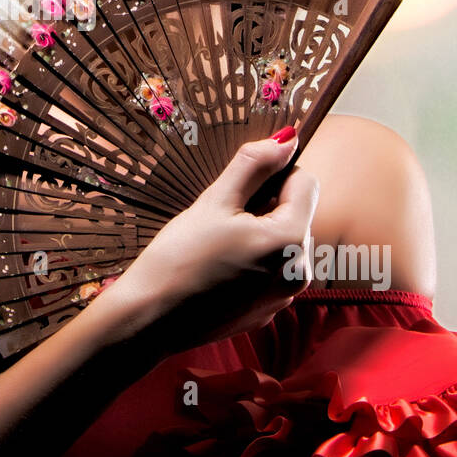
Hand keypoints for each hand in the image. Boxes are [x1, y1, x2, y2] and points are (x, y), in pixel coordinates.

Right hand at [107, 132, 318, 356]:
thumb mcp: (214, 201)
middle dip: (264, 209)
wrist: (150, 318)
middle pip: (294, 216)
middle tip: (221, 221)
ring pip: (281, 244)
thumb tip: (287, 138)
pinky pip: (269, 273)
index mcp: (291, 239)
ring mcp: (284, 297)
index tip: (241, 189)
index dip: (274, 177)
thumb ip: (254, 165)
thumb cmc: (179, 257)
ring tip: (217, 247)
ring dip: (258, 236)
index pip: (306, 184)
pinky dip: (251, 264)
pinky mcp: (267, 312)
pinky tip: (217, 271)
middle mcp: (299, 272)